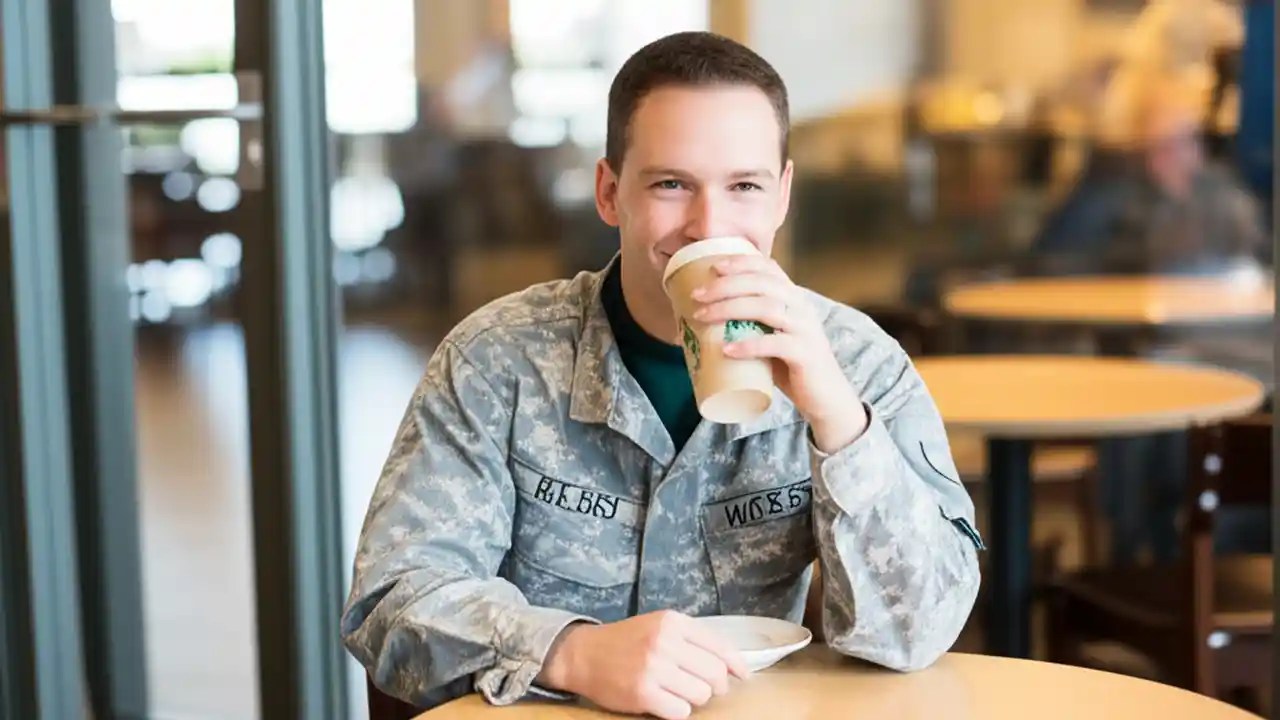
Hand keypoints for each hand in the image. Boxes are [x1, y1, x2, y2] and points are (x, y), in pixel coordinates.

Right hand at [537, 610, 747, 718]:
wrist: (584, 654)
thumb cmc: (627, 641)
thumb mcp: (659, 625)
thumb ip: (692, 639)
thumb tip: (732, 664)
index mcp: (673, 622)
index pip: (720, 646)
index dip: (736, 665)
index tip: (743, 675)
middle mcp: (665, 642)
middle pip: (715, 674)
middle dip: (715, 686)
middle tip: (705, 688)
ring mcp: (653, 668)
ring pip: (700, 695)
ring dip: (694, 698)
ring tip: (678, 692)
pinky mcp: (642, 693)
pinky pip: (680, 712)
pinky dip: (677, 710)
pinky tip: (665, 701)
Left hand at [691, 254, 867, 451]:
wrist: (824, 399)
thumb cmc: (790, 367)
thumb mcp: (769, 338)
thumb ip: (747, 325)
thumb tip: (700, 321)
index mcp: (793, 299)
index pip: (769, 268)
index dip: (742, 262)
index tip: (713, 267)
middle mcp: (802, 308)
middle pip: (762, 284)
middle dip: (726, 285)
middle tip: (697, 295)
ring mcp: (806, 330)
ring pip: (767, 308)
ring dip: (730, 309)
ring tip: (702, 316)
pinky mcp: (806, 355)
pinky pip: (777, 345)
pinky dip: (749, 345)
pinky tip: (727, 350)